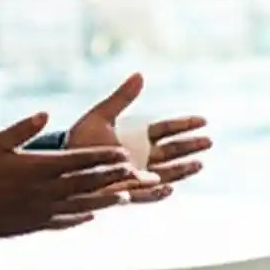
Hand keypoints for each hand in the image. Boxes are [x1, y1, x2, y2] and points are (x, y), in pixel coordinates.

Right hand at [0, 112, 151, 236]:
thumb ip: (24, 127)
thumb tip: (45, 113)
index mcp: (38, 166)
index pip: (79, 160)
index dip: (103, 157)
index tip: (122, 154)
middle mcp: (44, 189)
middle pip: (86, 182)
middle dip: (112, 177)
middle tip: (134, 173)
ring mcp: (41, 209)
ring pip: (80, 205)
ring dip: (104, 201)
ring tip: (124, 197)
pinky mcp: (34, 224)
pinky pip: (63, 221)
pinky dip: (80, 218)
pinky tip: (91, 216)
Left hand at [67, 73, 212, 201]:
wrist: (61, 162)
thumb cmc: (80, 139)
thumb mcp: (101, 115)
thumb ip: (122, 98)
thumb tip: (140, 74)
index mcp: (137, 136)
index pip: (166, 130)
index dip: (184, 125)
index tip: (202, 120)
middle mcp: (140, 156)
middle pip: (172, 152)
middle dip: (190, 147)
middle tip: (209, 141)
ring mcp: (136, 174)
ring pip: (166, 173)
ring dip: (183, 169)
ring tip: (200, 164)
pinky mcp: (126, 191)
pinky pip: (146, 195)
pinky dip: (158, 193)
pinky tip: (170, 188)